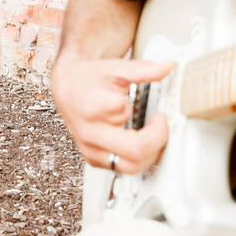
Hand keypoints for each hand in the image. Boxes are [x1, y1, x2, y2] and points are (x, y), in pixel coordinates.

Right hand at [50, 55, 172, 173]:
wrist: (68, 91)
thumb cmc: (89, 81)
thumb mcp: (116, 69)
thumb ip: (144, 70)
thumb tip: (168, 67)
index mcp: (92, 106)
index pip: (123, 112)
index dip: (142, 106)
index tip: (149, 103)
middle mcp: (90, 132)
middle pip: (134, 149)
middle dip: (157, 136)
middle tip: (159, 121)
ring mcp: (91, 149)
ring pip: (132, 166)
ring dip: (151, 151)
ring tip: (153, 133)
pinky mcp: (94, 160)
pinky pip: (124, 168)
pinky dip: (139, 158)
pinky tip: (141, 140)